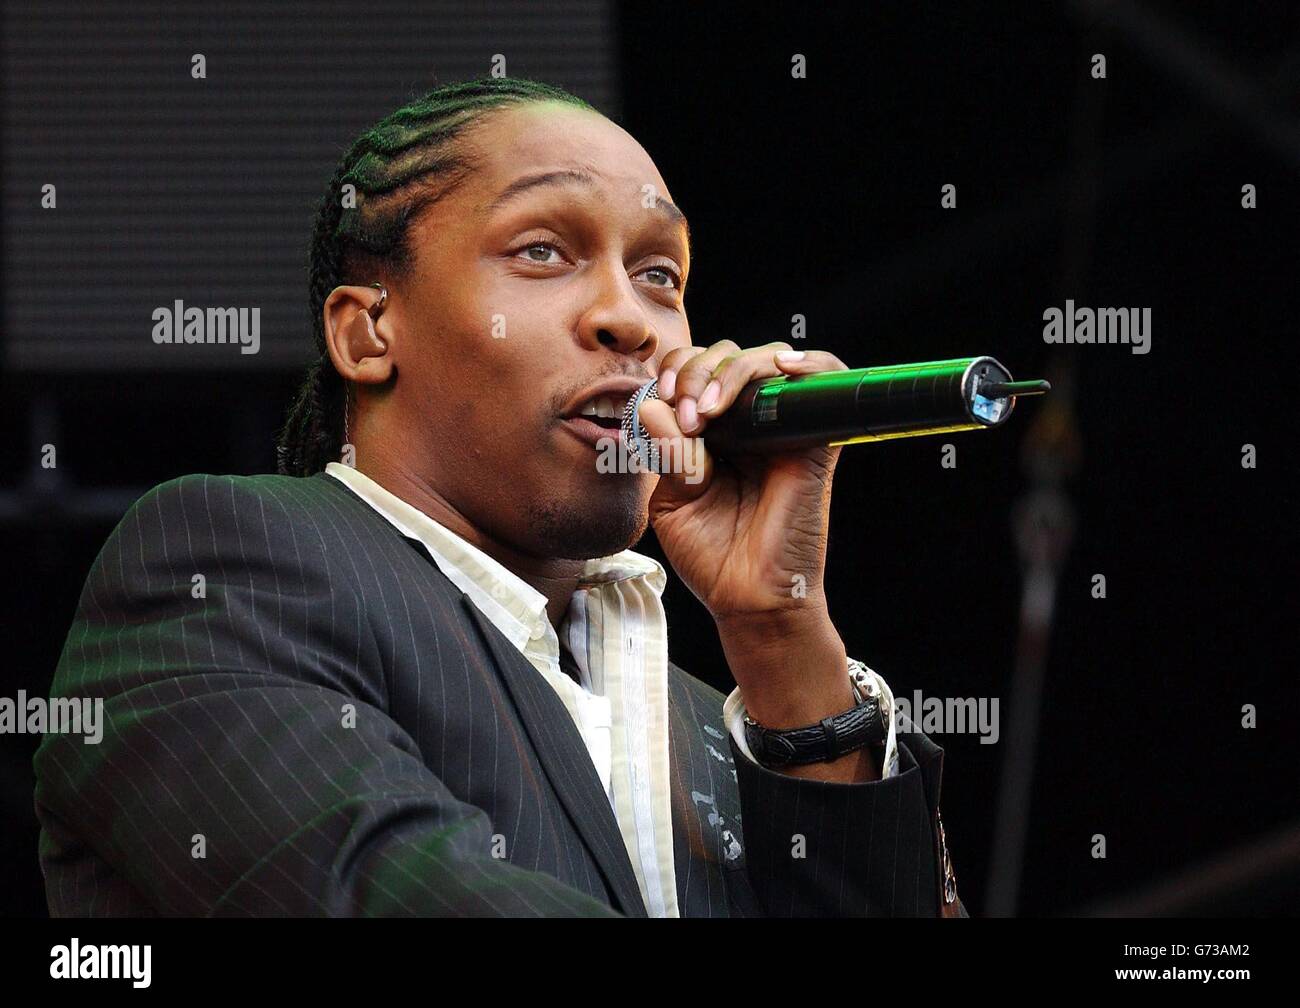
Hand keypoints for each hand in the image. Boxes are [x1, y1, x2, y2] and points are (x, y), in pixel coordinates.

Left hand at [640, 339, 849, 623]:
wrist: (747, 598)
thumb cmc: (711, 556)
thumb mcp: (671, 501)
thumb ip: (666, 453)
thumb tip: (654, 406)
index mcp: (712, 432)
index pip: (696, 370)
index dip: (675, 371)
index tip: (659, 400)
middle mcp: (750, 423)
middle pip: (728, 356)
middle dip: (696, 370)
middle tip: (685, 413)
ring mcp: (785, 428)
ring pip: (769, 359)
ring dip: (732, 369)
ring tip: (707, 408)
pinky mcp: (817, 442)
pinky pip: (828, 382)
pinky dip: (809, 363)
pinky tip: (780, 368)